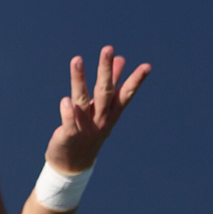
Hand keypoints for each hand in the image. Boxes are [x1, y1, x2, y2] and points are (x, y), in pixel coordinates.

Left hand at [44, 46, 150, 172]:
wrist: (73, 164)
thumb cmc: (89, 130)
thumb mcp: (102, 109)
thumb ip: (112, 85)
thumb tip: (120, 59)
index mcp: (111, 113)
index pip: (125, 94)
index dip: (135, 80)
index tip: (147, 66)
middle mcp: (100, 119)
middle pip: (105, 92)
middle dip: (106, 70)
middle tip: (108, 48)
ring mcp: (85, 128)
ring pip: (82, 100)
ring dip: (79, 79)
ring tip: (76, 59)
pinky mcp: (69, 136)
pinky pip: (69, 123)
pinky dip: (67, 112)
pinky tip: (65, 100)